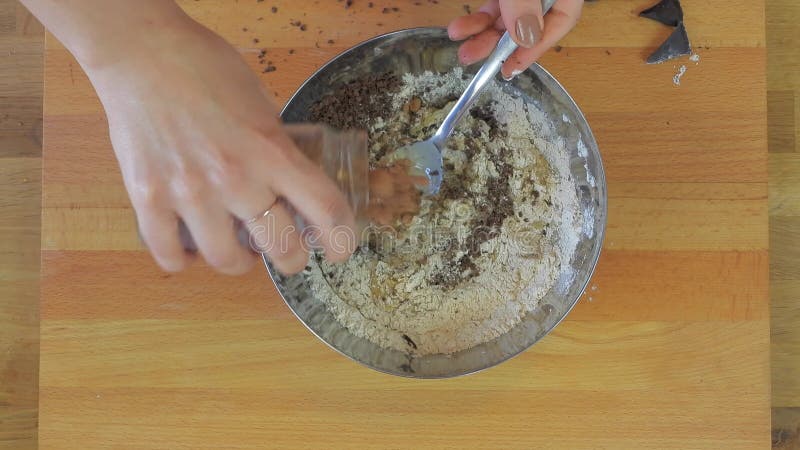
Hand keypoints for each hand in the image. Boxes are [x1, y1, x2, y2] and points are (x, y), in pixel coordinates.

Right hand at [84, 18, 355, 274]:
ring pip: (227, 261)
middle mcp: (236, 177)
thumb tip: (289, 182)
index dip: (342, 240)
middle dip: (292, 260)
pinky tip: (189, 250)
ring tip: (238, 253)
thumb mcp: (261, 105)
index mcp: (272, 150)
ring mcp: (190, 192)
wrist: (140, 52)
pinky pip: (171, 255)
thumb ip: (275, 148)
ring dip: (239, 263)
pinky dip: (184, 262)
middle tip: (288, 255)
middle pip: (282, 248)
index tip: (340, 250)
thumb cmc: (204, 67)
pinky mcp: (147, 198)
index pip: (326, 210)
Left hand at [448, 0, 583, 78]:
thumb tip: (524, 36)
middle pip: (527, 25)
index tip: (511, 68)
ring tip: (460, 44)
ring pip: (506, 17)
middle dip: (497, 45)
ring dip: (481, 33)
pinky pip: (497, 5)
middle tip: (472, 59)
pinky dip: (479, 17)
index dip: (536, 49)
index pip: (561, 23)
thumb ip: (526, 3)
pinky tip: (461, 27)